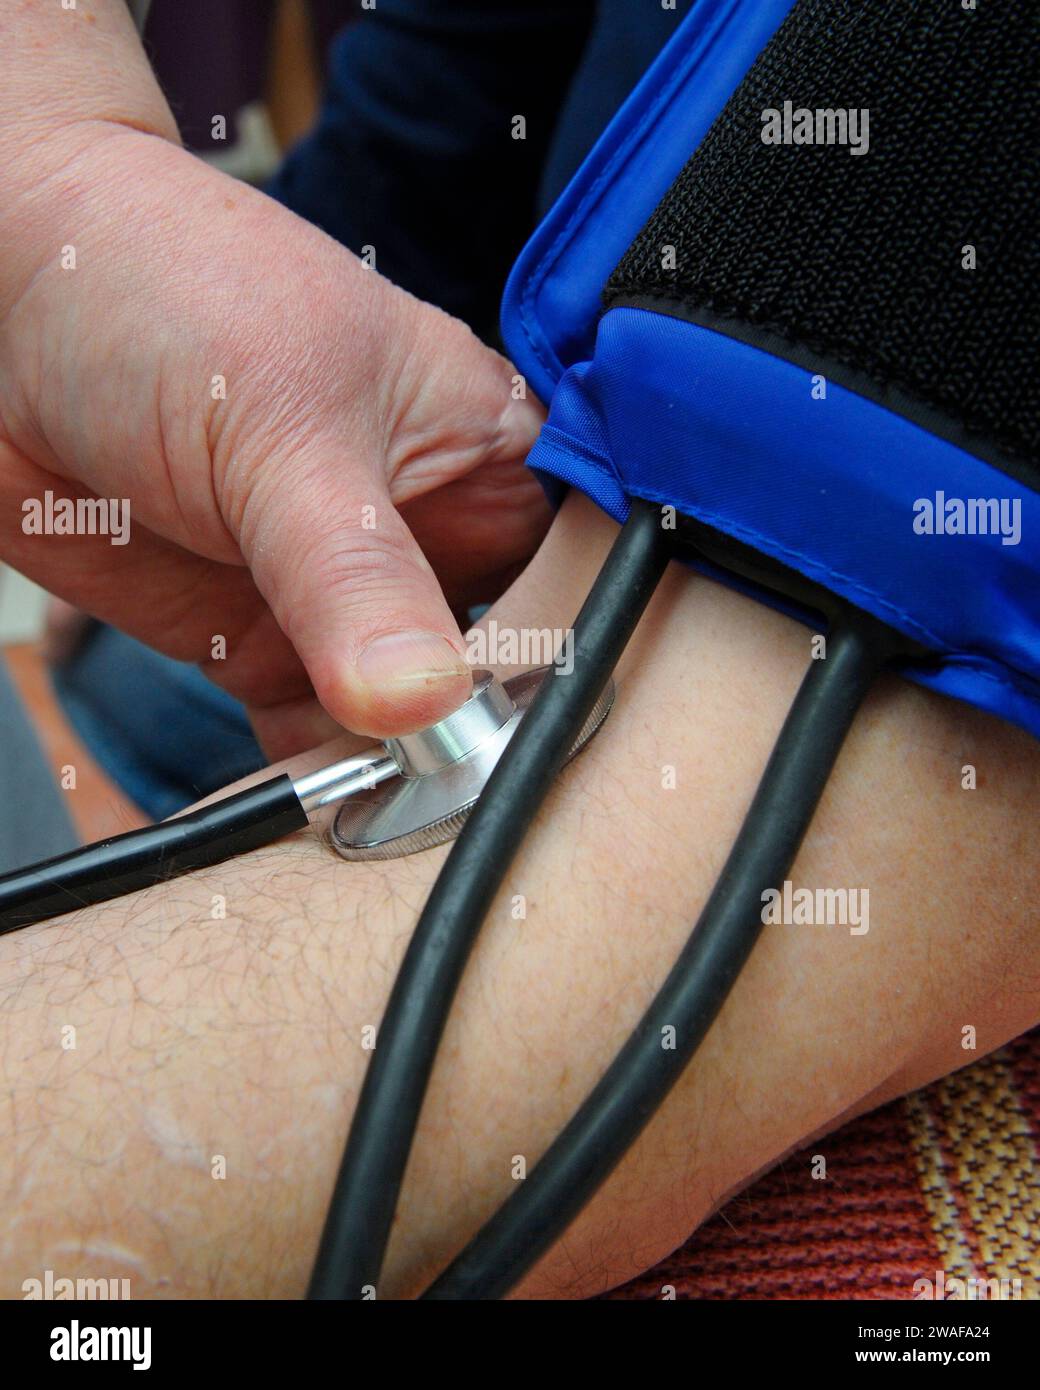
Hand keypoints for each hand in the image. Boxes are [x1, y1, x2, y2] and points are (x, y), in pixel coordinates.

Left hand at [0, 125, 548, 754]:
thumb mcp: (279, 426)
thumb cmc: (154, 286)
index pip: (574, 568)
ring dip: (406, 769)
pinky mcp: (265, 642)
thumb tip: (421, 698)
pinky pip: (314, 736)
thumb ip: (352, 572)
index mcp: (478, 447)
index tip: (559, 738)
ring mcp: (343, 596)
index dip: (576, 657)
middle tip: (481, 798)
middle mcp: (426, 530)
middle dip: (491, 733)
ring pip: (411, 716)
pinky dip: (321, 779)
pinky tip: (330, 808)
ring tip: (408, 821)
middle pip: (500, 663)